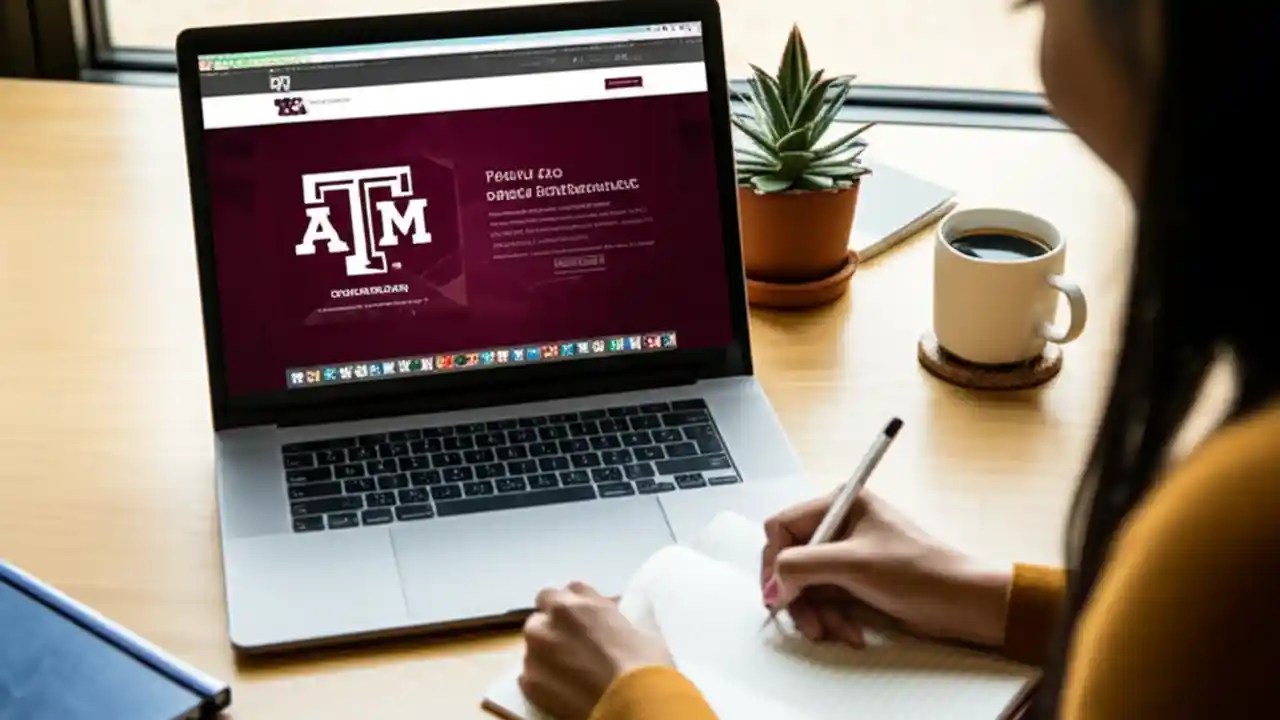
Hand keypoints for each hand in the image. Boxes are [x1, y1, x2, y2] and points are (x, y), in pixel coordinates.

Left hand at [519, 581, 673, 719]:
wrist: (632, 701)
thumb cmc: (642, 662)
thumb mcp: (630, 625)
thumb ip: (606, 616)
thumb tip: (606, 622)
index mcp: (575, 604)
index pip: (564, 591)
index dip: (574, 605)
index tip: (583, 618)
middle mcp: (548, 623)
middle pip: (541, 615)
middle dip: (553, 626)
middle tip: (573, 644)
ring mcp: (535, 654)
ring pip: (533, 645)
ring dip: (546, 652)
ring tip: (568, 670)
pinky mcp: (529, 683)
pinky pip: (530, 675)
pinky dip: (543, 679)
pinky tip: (563, 688)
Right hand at [760, 491, 1011, 647]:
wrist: (963, 603)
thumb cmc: (919, 571)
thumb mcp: (854, 564)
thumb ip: (802, 567)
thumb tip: (771, 585)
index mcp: (840, 504)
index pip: (783, 527)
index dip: (776, 562)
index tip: (779, 593)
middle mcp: (839, 525)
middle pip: (791, 560)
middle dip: (798, 595)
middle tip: (807, 622)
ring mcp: (847, 555)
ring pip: (806, 586)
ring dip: (816, 613)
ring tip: (834, 632)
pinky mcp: (855, 581)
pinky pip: (825, 600)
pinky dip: (833, 619)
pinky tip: (852, 632)